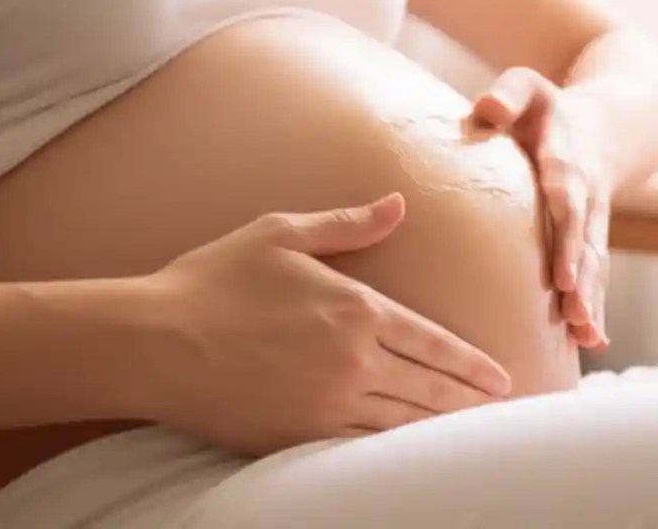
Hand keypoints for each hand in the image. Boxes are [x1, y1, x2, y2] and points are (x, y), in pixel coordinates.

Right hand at [137, 193, 511, 454]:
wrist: (153, 342)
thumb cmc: (213, 280)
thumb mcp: (281, 234)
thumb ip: (348, 225)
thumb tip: (399, 203)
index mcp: (356, 308)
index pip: (434, 342)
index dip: (473, 363)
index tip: (502, 376)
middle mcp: (353, 360)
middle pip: (430, 389)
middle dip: (472, 402)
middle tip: (504, 413)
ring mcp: (326, 403)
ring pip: (403, 424)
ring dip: (444, 431)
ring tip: (474, 436)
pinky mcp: (297, 436)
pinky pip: (361, 447)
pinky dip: (395, 450)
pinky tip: (413, 453)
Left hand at [471, 68, 611, 349]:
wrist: (604, 123)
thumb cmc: (544, 107)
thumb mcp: (528, 86)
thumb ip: (508, 94)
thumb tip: (485, 109)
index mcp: (566, 159)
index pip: (566, 201)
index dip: (566, 238)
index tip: (562, 276)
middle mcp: (585, 195)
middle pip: (585, 240)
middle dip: (581, 278)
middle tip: (573, 313)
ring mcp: (594, 220)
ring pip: (596, 264)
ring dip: (592, 301)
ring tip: (587, 339)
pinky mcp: (593, 239)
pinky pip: (597, 275)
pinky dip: (596, 307)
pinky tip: (591, 344)